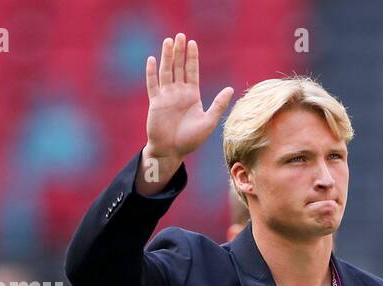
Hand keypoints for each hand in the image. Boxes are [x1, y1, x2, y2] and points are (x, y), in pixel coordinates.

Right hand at [141, 33, 232, 173]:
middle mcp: (178, 93)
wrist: (172, 151)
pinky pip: (152, 84)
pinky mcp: (155, 103)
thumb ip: (218, 105)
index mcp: (192, 96)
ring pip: (166, 72)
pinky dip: (151, 72)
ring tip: (168, 42)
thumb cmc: (191, 140)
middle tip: (180, 36)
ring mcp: (166, 96)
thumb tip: (230, 89)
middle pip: (178, 67)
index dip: (192, 57)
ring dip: (166, 57)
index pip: (192, 72)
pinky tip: (152, 59)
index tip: (192, 43)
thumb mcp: (209, 121)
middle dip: (179, 52)